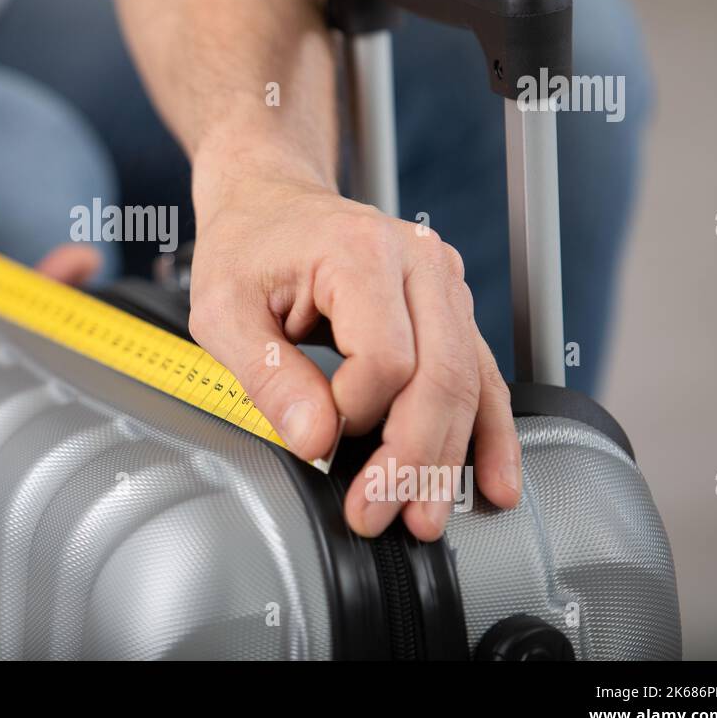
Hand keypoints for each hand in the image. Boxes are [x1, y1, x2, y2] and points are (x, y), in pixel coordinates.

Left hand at [187, 156, 520, 540]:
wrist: (268, 200)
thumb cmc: (245, 247)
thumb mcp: (223, 309)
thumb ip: (267, 376)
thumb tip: (315, 440)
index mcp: (359, 251)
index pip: (385, 359)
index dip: (354, 413)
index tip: (315, 434)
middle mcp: (417, 260)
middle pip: (441, 377)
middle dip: (412, 459)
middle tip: (376, 514)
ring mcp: (443, 282)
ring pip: (469, 383)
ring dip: (451, 459)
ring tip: (425, 517)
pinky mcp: (450, 307)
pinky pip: (479, 375)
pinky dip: (486, 432)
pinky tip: (494, 480)